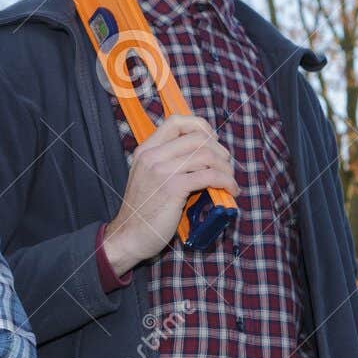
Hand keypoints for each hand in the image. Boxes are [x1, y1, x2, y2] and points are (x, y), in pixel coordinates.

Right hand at [103, 114, 237, 275]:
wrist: (128, 236)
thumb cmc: (142, 211)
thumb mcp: (148, 177)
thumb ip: (167, 162)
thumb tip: (202, 153)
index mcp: (146, 150)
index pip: (177, 121)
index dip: (200, 126)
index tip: (211, 142)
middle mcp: (152, 155)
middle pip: (197, 137)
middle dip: (220, 150)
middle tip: (226, 166)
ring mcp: (162, 170)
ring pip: (206, 155)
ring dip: (225, 168)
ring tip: (229, 180)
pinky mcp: (173, 188)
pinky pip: (209, 176)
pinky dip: (226, 181)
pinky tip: (229, 190)